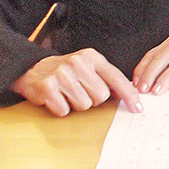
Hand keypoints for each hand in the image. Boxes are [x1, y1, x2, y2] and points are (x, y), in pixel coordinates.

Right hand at [11, 48, 141, 116]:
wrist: (32, 69)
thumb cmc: (66, 72)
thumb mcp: (88, 68)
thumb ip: (107, 78)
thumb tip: (131, 95)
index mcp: (91, 57)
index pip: (116, 78)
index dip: (128, 95)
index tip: (137, 108)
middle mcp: (78, 62)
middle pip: (100, 96)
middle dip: (92, 100)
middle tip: (79, 91)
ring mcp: (62, 74)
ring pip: (83, 105)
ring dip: (75, 105)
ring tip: (66, 93)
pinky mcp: (47, 87)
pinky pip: (64, 110)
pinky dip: (60, 109)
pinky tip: (55, 98)